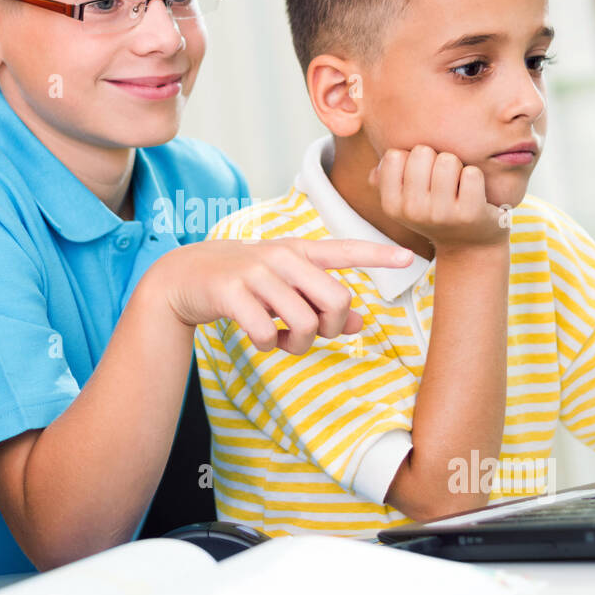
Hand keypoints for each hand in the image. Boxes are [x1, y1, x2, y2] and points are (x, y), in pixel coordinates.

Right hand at [153, 238, 413, 353]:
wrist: (184, 276)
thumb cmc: (244, 283)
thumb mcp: (283, 288)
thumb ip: (320, 303)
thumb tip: (363, 325)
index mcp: (298, 251)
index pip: (345, 249)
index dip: (377, 254)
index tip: (409, 257)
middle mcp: (282, 257)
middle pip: (336, 300)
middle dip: (330, 329)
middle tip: (311, 335)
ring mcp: (256, 273)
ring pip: (304, 323)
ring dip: (297, 345)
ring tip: (283, 341)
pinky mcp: (232, 292)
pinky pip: (268, 333)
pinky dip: (268, 345)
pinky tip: (257, 337)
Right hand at [368, 145, 508, 251]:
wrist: (467, 245)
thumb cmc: (434, 212)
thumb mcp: (403, 201)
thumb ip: (385, 180)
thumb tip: (376, 170)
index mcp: (391, 205)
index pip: (394, 156)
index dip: (410, 157)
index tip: (419, 173)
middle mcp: (412, 211)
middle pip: (422, 152)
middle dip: (434, 157)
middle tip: (441, 177)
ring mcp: (440, 214)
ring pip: (447, 160)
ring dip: (456, 165)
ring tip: (457, 183)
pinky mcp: (470, 213)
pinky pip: (472, 174)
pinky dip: (475, 176)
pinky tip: (472, 191)